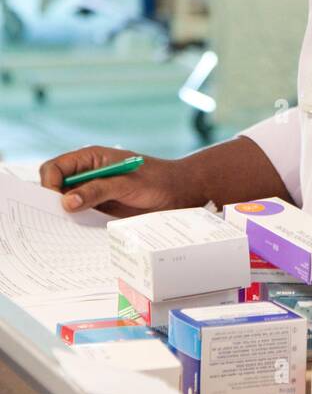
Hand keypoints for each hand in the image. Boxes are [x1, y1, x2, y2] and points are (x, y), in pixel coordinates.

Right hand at [39, 146, 198, 215]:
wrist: (180, 193)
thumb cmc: (156, 180)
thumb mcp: (126, 183)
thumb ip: (97, 190)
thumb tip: (66, 202)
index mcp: (90, 158)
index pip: (55, 168)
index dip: (49, 183)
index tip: (55, 202)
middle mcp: (87, 174)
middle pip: (55, 187)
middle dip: (51, 202)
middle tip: (55, 221)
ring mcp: (93, 193)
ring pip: (66, 204)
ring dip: (64, 216)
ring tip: (65, 230)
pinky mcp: (100, 209)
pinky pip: (80, 217)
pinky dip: (77, 225)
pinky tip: (79, 235)